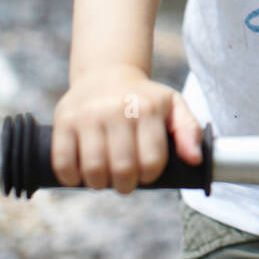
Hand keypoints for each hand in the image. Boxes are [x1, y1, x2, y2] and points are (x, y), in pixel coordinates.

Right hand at [52, 65, 203, 193]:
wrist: (106, 73)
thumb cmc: (144, 98)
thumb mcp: (174, 106)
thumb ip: (189, 132)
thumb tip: (195, 160)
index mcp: (147, 108)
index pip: (152, 161)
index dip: (150, 176)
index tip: (147, 173)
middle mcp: (116, 109)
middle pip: (123, 168)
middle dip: (126, 185)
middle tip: (125, 182)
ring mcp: (88, 115)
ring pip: (93, 168)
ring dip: (100, 184)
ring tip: (105, 178)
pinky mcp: (64, 120)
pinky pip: (63, 161)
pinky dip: (71, 177)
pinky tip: (81, 175)